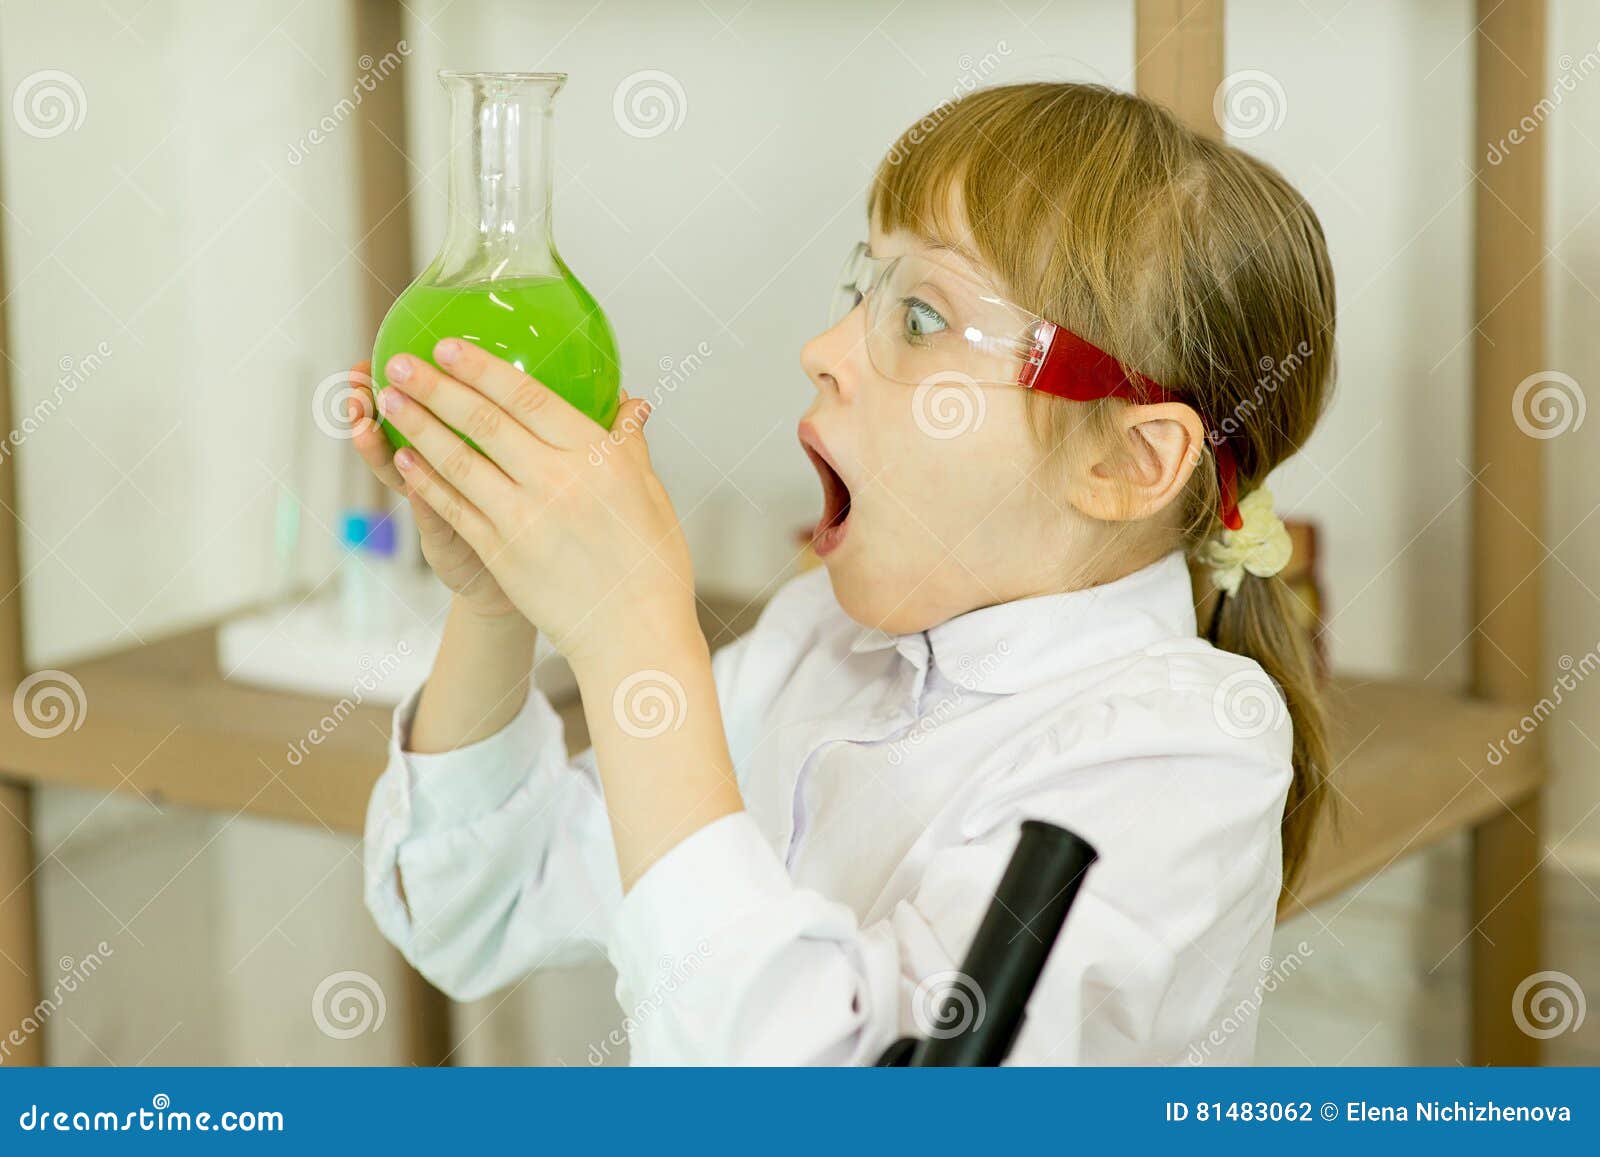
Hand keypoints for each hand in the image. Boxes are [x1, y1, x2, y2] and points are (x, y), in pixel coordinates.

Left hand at [374, 340, 696, 668]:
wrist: (635, 635)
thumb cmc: (652, 564)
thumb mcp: (650, 494)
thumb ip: (628, 446)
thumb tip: (630, 403)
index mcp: (597, 456)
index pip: (529, 398)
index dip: (483, 369)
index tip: (449, 345)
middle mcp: (556, 480)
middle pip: (483, 421)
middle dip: (434, 387)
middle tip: (400, 363)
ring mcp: (523, 517)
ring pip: (458, 460)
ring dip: (418, 426)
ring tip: (389, 400)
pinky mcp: (502, 553)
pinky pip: (455, 506)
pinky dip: (428, 480)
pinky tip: (407, 460)